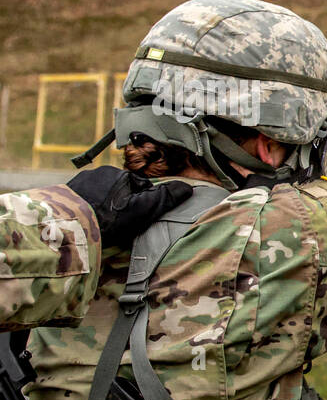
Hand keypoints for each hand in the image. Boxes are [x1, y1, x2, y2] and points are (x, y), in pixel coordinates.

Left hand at [65, 167, 194, 247]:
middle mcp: (100, 173)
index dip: (145, 203)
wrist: (69, 226)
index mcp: (119, 175)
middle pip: (121, 190)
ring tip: (105, 225)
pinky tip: (90, 222)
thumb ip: (166, 198)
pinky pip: (86, 199)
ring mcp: (81, 182)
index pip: (141, 187)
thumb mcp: (144, 210)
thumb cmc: (109, 219)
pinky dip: (90, 208)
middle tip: (121, 224)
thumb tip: (188, 188)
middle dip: (124, 204)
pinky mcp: (67, 193)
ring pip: (103, 194)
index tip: (140, 218)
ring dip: (106, 206)